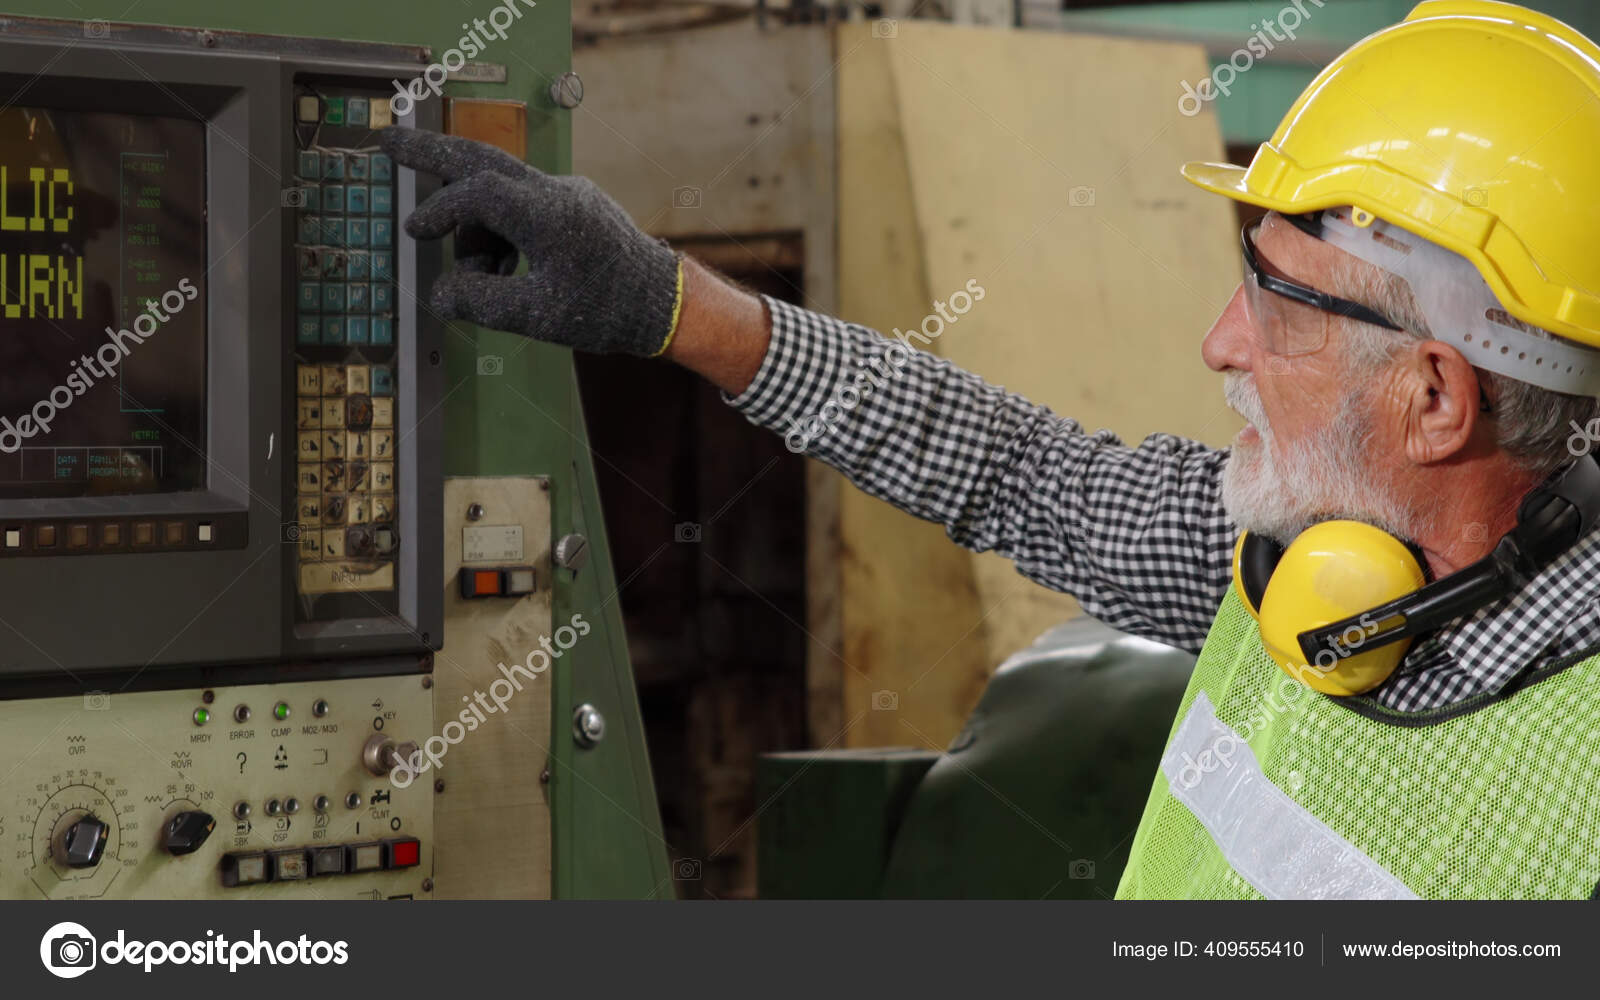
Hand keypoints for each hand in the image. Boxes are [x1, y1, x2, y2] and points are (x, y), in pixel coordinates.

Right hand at [380, 128, 682, 355]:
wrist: (664, 302)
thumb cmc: (609, 310)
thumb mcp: (538, 317)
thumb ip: (481, 303)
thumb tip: (439, 295)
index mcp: (546, 214)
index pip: (477, 191)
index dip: (440, 209)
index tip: (416, 231)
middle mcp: (554, 193)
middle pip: (480, 159)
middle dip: (431, 152)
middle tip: (388, 140)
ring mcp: (564, 196)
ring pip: (498, 197)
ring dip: (479, 234)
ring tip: (488, 279)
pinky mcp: (571, 207)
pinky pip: (520, 210)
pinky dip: (502, 236)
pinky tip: (510, 273)